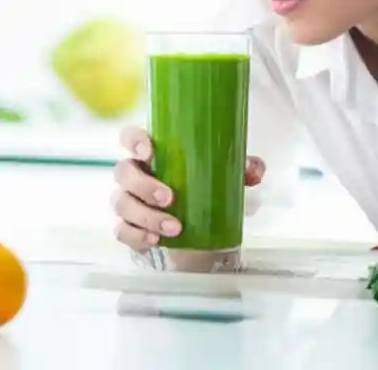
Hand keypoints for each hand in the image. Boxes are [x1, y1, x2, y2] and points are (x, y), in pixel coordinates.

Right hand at [111, 126, 265, 250]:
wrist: (197, 224)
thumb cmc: (203, 187)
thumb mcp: (226, 174)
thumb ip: (243, 167)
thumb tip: (255, 170)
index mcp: (152, 154)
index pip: (130, 137)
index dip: (134, 141)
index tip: (149, 151)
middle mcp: (134, 174)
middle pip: (124, 172)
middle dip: (144, 186)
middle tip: (170, 198)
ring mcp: (128, 201)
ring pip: (122, 203)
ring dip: (146, 216)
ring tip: (175, 228)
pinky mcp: (128, 227)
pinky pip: (122, 230)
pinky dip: (136, 235)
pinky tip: (155, 241)